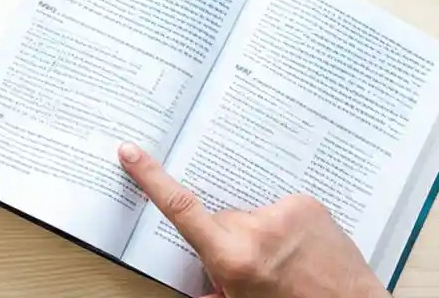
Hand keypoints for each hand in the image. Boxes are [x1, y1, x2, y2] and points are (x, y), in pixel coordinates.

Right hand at [118, 142, 388, 297]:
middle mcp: (256, 230)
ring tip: (286, 264)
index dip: (151, 178)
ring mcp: (284, 212)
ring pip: (253, 215)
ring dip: (261, 234)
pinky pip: (282, 209)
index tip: (131, 153)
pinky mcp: (307, 204)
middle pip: (221, 218)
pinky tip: (302, 251)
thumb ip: (215, 286)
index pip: (181, 209)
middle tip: (254, 269)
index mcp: (232, 257)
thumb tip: (199, 282)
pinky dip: (285, 227)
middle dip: (228, 238)